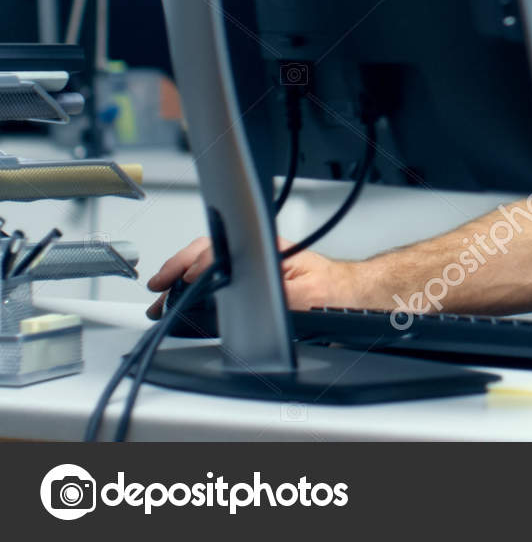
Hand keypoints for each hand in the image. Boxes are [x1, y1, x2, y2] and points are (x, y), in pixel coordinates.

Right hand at [145, 236, 361, 318]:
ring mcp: (254, 264)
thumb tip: (254, 300)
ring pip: (209, 260)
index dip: (199, 264)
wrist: (352, 295)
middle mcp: (258, 254)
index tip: (184, 279)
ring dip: (182, 273)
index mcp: (269, 251)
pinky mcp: (252, 277)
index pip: (225, 249)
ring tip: (162, 289)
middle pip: (209, 251)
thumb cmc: (335, 291)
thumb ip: (282, 298)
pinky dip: (195, 281)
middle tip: (159, 285)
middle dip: (179, 266)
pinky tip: (183, 291)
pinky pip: (217, 272)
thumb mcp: (310, 296)